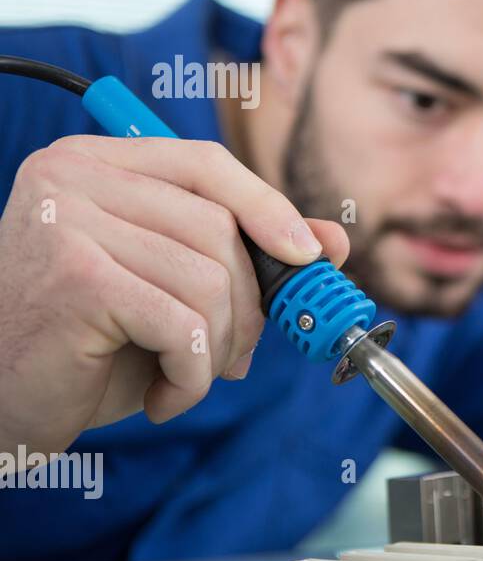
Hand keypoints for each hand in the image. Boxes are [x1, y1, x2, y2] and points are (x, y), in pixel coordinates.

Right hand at [0, 135, 349, 455]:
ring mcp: (70, 223)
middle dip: (248, 303)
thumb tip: (332, 240)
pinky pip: (186, 326)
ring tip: (186, 376)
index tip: (310, 253)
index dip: (269, 207)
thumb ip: (244, 254)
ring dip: (219, 346)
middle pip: (218, 227)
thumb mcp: (169, 289)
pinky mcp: (77, 279)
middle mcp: (73, 178)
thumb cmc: (82, 347)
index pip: (206, 163)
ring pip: (210, 279)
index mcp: (93, 163)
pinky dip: (193, 375)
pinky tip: (163, 397)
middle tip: (232, 355)